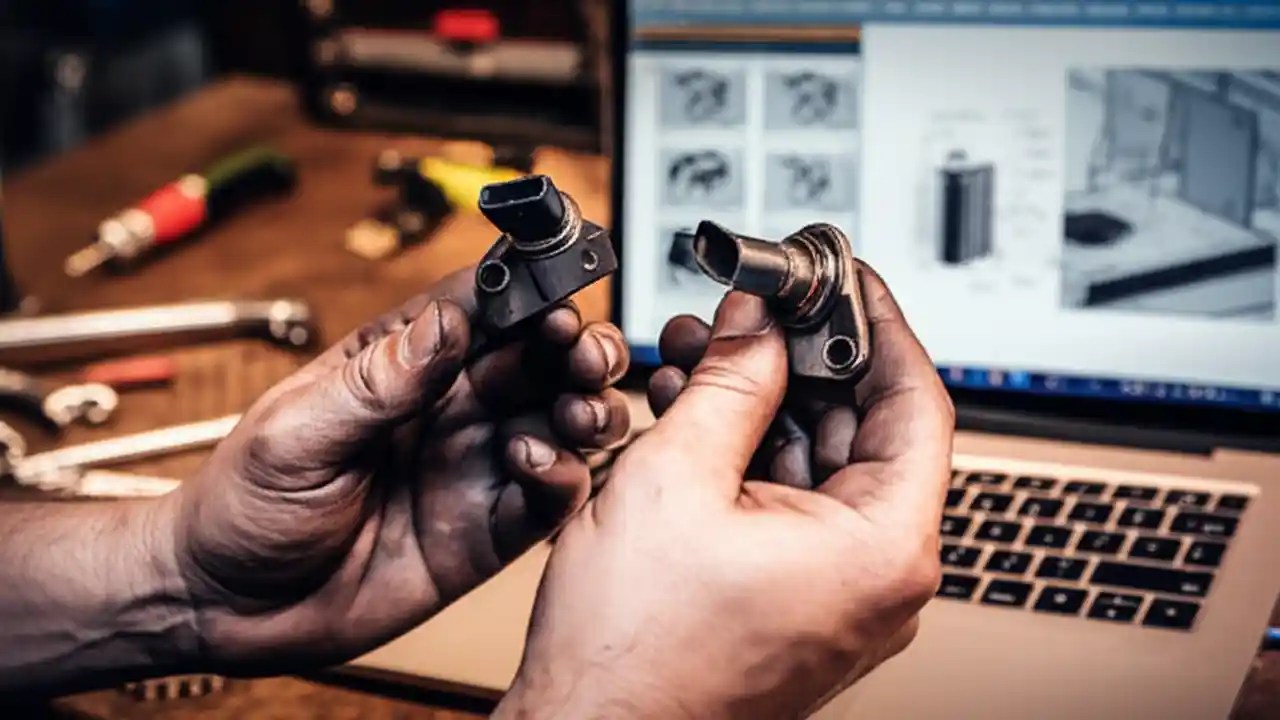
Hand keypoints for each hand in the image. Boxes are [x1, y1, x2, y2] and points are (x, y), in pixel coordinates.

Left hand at [161, 268, 630, 671]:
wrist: (229, 609)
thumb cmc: (246, 505)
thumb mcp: (295, 433)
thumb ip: (377, 384)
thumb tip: (448, 322)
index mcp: (403, 361)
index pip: (481, 306)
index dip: (528, 290)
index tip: (556, 294)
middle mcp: (452, 406)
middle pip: (541, 358)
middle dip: (578, 346)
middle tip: (585, 354)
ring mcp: (475, 465)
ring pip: (562, 420)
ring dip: (588, 406)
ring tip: (577, 412)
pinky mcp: (489, 530)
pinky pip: (548, 496)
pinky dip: (562, 476)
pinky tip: (532, 466)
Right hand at [496, 267, 953, 719]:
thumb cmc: (630, 654)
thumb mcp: (674, 479)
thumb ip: (731, 382)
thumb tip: (760, 320)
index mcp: (880, 550)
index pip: (915, 401)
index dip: (878, 324)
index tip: (844, 279)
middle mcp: (876, 577)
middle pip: (864, 429)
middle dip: (798, 360)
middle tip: (751, 310)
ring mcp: (836, 592)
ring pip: (818, 464)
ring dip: (761, 403)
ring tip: (698, 356)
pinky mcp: (797, 600)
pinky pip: (790, 504)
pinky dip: (748, 454)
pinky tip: (693, 413)